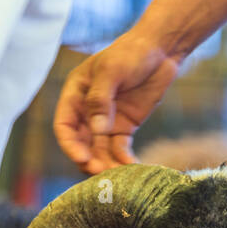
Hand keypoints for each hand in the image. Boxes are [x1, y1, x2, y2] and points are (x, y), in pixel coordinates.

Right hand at [54, 30, 181, 173]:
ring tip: (119, 176)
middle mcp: (87, 112)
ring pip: (100, 150)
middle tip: (102, 173)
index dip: (70, 145)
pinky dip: (124, 160)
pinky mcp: (125, 128)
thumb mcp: (112, 71)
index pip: (65, 126)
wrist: (161, 50)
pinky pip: (120, 149)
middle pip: (81, 144)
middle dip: (89, 160)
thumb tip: (97, 129)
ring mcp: (106, 121)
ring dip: (107, 164)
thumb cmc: (131, 53)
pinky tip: (132, 168)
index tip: (83, 158)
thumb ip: (101, 99)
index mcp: (75, 95)